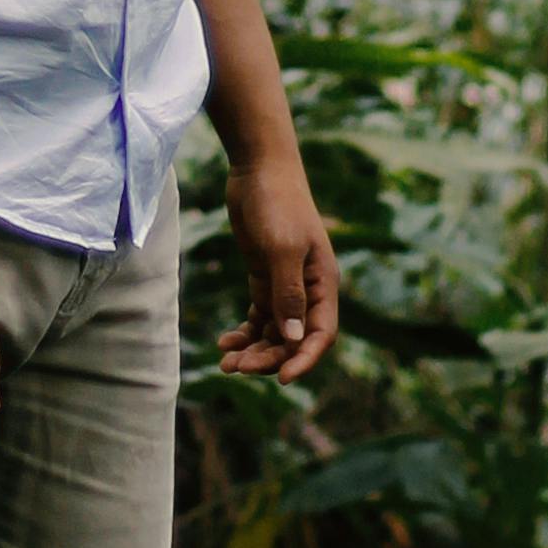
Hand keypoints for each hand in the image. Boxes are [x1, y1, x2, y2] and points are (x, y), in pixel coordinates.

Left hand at [216, 155, 339, 381]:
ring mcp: (285, 283)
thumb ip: (288, 294)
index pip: (321, 334)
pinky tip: (224, 341)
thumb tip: (292, 338)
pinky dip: (245, 332)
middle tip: (235, 367)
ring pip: (273, 331)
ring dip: (253, 350)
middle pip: (292, 338)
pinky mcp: (264, 276)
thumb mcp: (282, 249)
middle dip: (267, 357)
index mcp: (323, 284)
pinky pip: (258, 316)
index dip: (303, 359)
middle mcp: (308, 289)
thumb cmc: (277, 203)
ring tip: (225, 362)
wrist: (258, 168)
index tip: (281, 379)